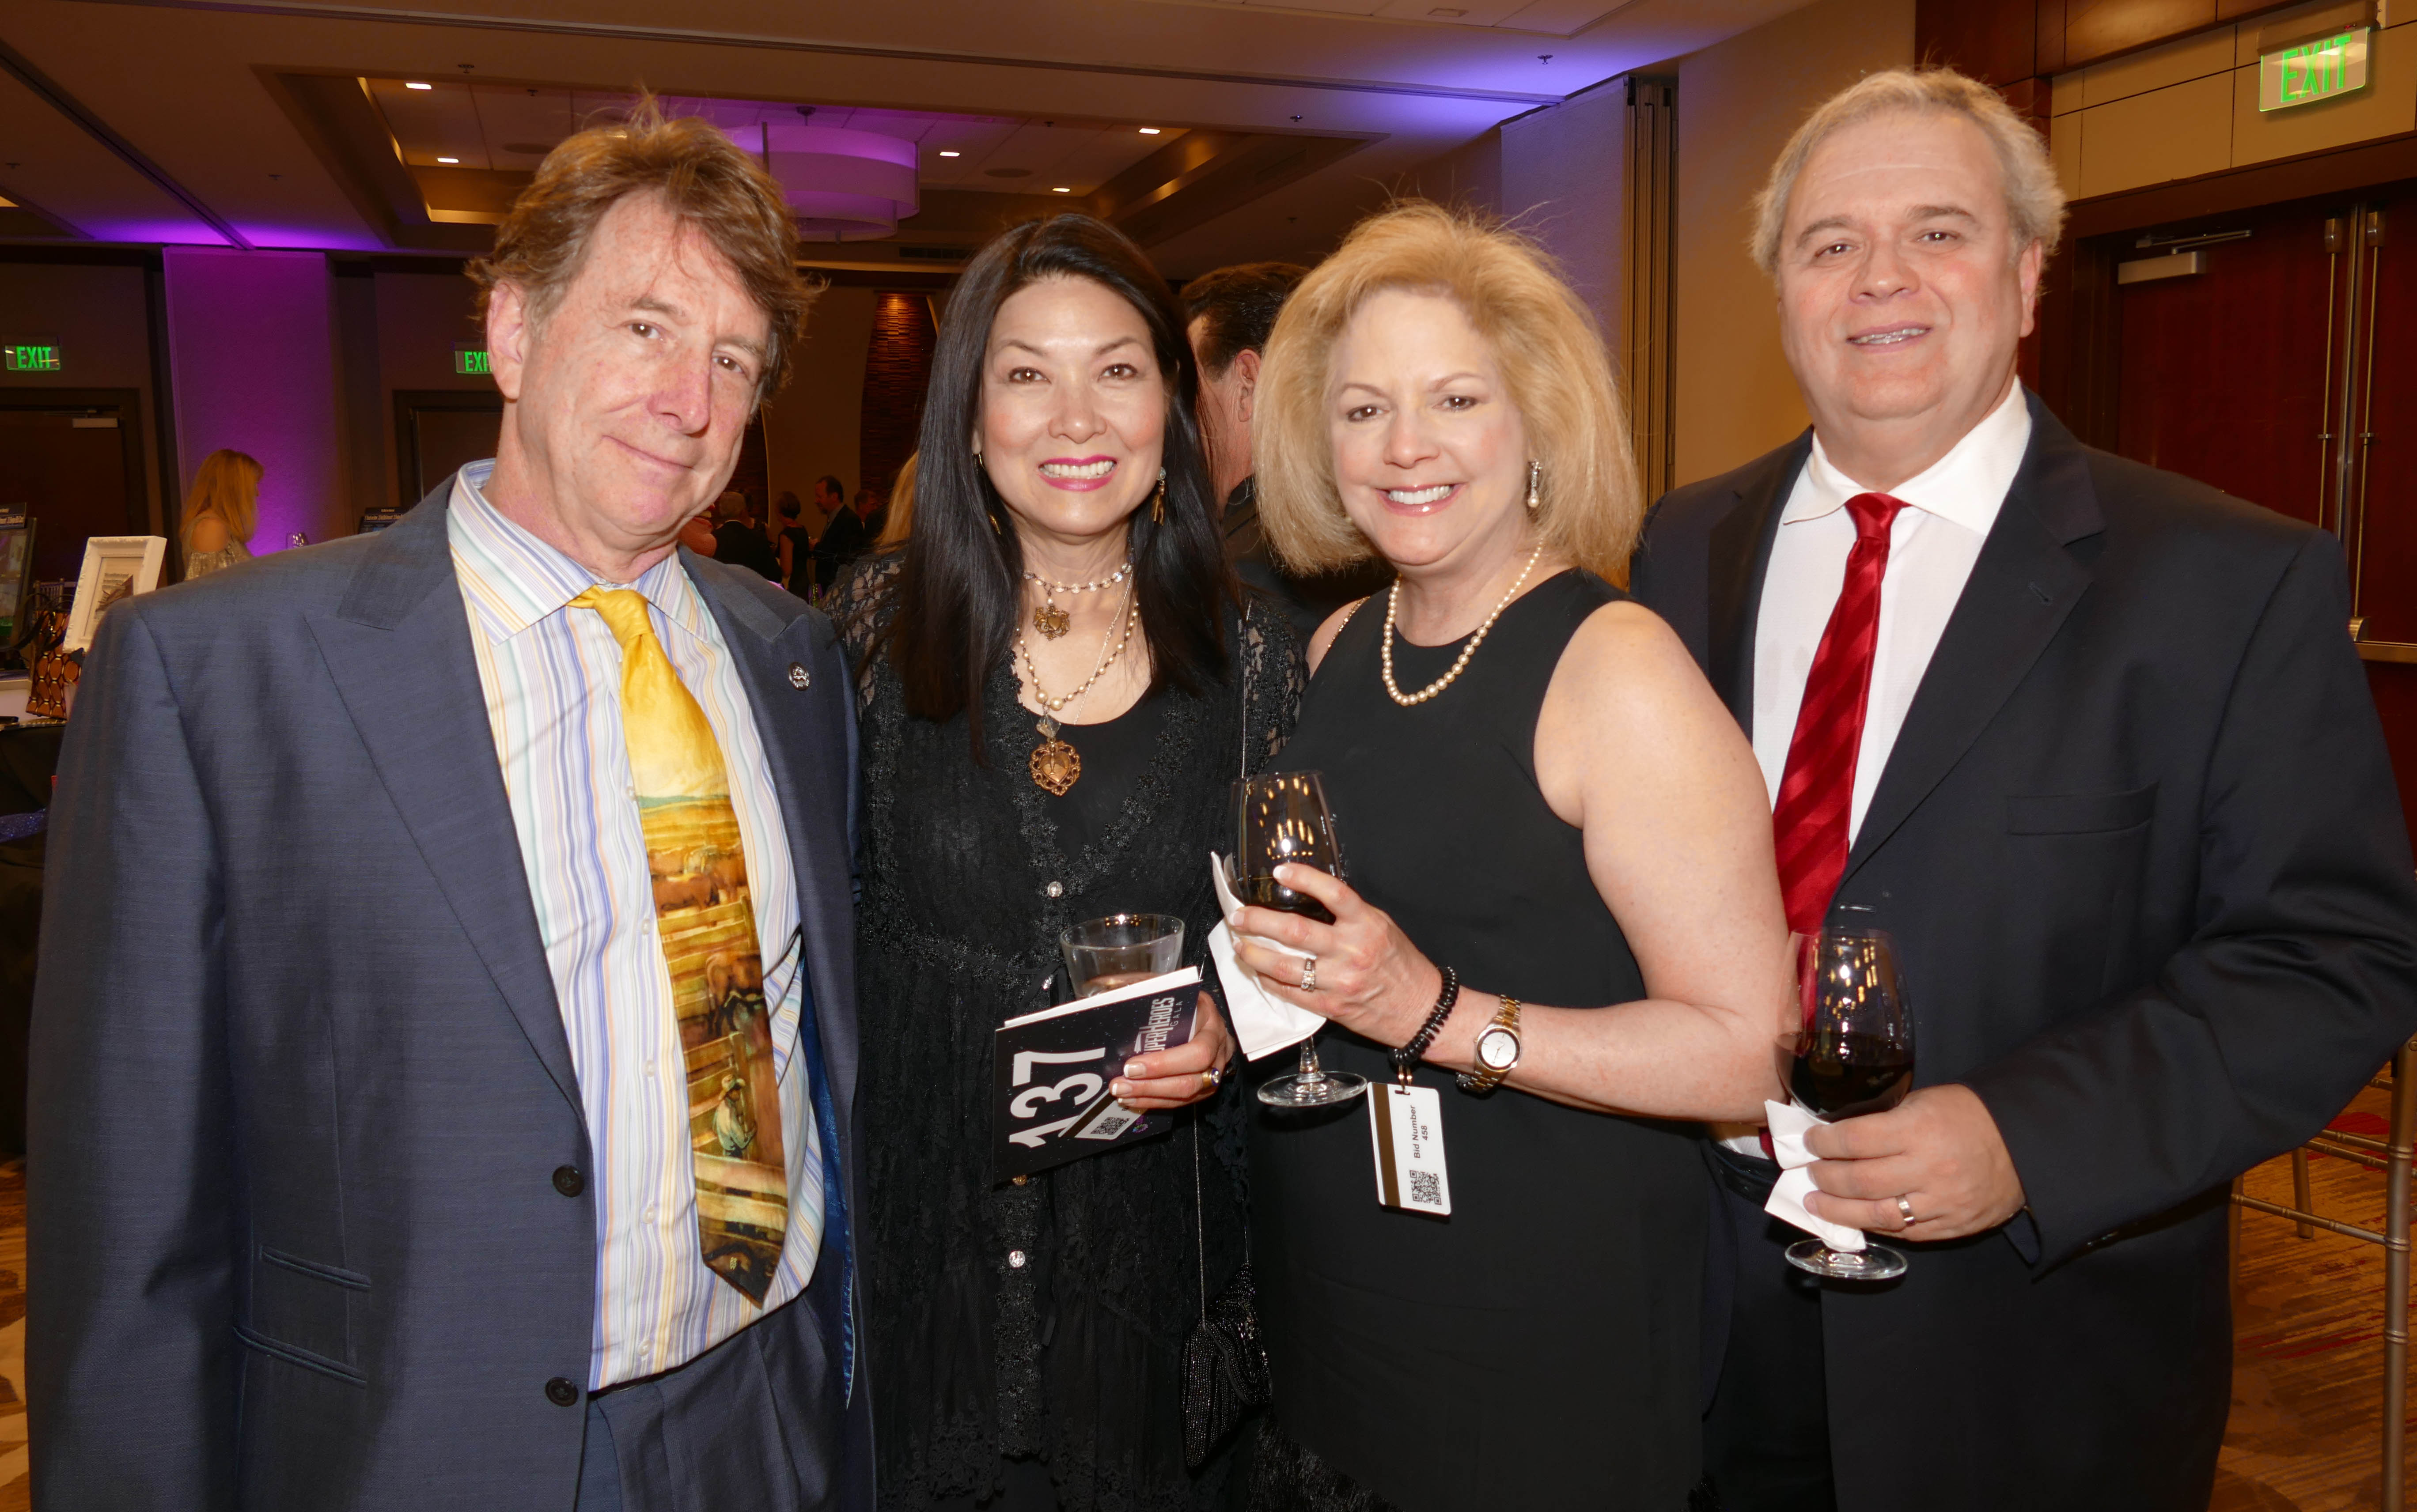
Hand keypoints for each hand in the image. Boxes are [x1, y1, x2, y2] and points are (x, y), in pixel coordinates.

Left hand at [1110, 992, 1232, 1110]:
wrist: (1204, 1012)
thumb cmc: (1179, 998)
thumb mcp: (1164, 986)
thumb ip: (1139, 986)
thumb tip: (1104, 987)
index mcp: (1208, 1017)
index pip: (1195, 1048)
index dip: (1163, 1062)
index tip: (1130, 1065)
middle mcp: (1218, 1044)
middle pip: (1192, 1076)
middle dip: (1152, 1083)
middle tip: (1121, 1084)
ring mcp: (1216, 1068)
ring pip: (1189, 1092)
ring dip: (1151, 1096)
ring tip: (1121, 1093)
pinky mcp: (1208, 1085)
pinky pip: (1184, 1101)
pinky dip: (1156, 1101)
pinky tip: (1133, 1099)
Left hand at [1228, 863, 1444, 1050]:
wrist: (1420, 1011)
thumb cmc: (1402, 965)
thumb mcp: (1382, 928)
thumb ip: (1350, 915)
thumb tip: (1312, 898)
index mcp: (1367, 925)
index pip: (1333, 893)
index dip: (1304, 878)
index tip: (1278, 871)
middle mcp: (1351, 951)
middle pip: (1295, 931)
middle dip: (1258, 922)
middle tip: (1237, 915)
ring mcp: (1339, 981)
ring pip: (1284, 966)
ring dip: (1254, 954)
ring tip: (1239, 945)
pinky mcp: (1330, 1006)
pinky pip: (1291, 992)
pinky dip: (1270, 981)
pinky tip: (1259, 972)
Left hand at [1802, 1083, 2026, 1240]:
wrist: (2023, 1144)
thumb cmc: (1968, 1115)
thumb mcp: (1924, 1101)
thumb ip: (1885, 1119)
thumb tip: (1840, 1134)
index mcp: (1918, 1130)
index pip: (1854, 1140)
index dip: (1823, 1143)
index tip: (1808, 1141)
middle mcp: (1927, 1169)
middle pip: (1859, 1181)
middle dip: (1825, 1178)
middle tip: (1809, 1173)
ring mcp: (1939, 1202)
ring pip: (1876, 1215)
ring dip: (1838, 1211)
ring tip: (1816, 1203)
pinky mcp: (1951, 1226)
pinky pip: (1903, 1233)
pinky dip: (1873, 1226)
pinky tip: (1855, 1219)